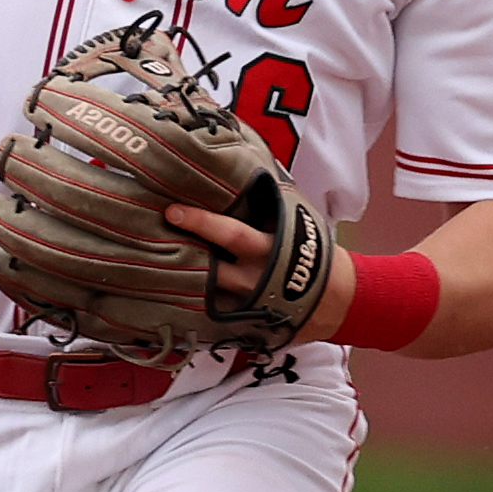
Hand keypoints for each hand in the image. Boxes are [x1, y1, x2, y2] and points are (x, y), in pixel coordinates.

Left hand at [166, 202, 357, 340]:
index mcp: (269, 248)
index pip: (230, 234)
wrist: (341, 298)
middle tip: (153, 236)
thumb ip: (270, 202)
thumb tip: (243, 170)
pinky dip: (192, 301)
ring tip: (151, 263)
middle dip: (184, 251)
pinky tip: (168, 290)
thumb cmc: (314, 251)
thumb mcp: (298, 221)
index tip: (172, 210)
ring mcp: (248, 303)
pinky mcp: (245, 322)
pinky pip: (214, 311)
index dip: (200, 222)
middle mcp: (255, 278)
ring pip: (208, 291)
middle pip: (212, 267)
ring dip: (181, 277)